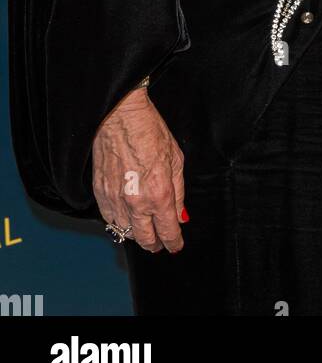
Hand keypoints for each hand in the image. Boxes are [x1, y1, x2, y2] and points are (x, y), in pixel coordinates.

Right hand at [92, 87, 185, 252]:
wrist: (120, 117)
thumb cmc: (150, 132)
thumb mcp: (176, 159)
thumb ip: (179, 192)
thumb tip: (180, 216)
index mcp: (159, 194)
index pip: (168, 231)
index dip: (174, 242)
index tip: (176, 245)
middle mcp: (136, 202)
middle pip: (145, 239)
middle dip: (156, 244)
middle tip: (161, 242)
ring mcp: (115, 200)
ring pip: (126, 232)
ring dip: (137, 234)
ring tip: (145, 229)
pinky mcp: (100, 194)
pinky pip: (110, 219)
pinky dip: (119, 222)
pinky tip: (127, 217)